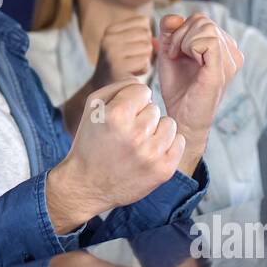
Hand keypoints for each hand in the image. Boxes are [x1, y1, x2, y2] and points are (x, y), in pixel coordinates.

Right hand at [49, 79, 186, 230]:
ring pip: (170, 124)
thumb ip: (118, 87)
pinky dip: (168, 145)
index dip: (132, 100)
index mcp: (116, 116)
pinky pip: (179, 142)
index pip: (143, 90)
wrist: (87, 185)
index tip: (122, 114)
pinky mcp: (163, 170)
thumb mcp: (93, 108)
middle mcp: (135, 135)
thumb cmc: (90, 142)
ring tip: (139, 143)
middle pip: (155, 108)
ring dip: (156, 131)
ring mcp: (151, 154)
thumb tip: (141, 82)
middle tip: (126, 134)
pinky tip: (150, 152)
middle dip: (142, 117)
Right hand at [93, 14, 153, 84]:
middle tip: (132, 60)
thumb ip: (144, 34)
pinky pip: (144, 62)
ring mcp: (111, 52)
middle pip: (146, 34)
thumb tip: (162, 36)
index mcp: (111, 30)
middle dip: (146, 48)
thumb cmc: (122, 66)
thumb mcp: (128, 45)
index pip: (143, 21)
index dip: (145, 36)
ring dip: (145, 59)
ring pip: (147, 47)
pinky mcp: (117, 67)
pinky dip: (143, 69)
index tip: (132, 48)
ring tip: (131, 67)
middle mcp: (108, 38)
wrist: (104, 91)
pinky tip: (131, 74)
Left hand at [155, 13, 242, 171]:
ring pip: (204, 26)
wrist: (181, 117)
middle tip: (172, 54)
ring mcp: (231, 60)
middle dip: (179, 34)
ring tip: (177, 58)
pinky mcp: (223, 68)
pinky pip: (208, 39)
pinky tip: (184, 60)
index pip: (201, 19)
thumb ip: (170, 30)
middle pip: (202, 19)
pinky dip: (189, 45)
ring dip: (181, 40)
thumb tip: (175, 17)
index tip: (172, 50)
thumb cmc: (178, 88)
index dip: (180, 29)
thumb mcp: (169, 52)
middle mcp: (232, 52)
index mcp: (224, 47)